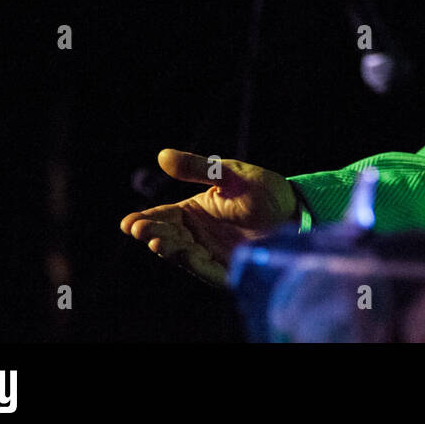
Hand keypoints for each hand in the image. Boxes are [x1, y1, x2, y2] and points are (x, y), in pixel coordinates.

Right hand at [120, 149, 295, 287]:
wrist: (296, 210)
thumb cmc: (262, 189)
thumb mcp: (229, 174)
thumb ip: (198, 168)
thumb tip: (162, 155)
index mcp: (193, 212)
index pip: (162, 217)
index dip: (145, 220)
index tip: (128, 223)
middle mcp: (197, 235)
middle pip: (168, 237)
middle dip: (152, 234)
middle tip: (141, 230)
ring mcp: (212, 252)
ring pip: (183, 254)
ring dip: (169, 249)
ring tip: (157, 241)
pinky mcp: (228, 267)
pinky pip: (209, 268)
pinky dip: (196, 263)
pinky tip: (186, 254)